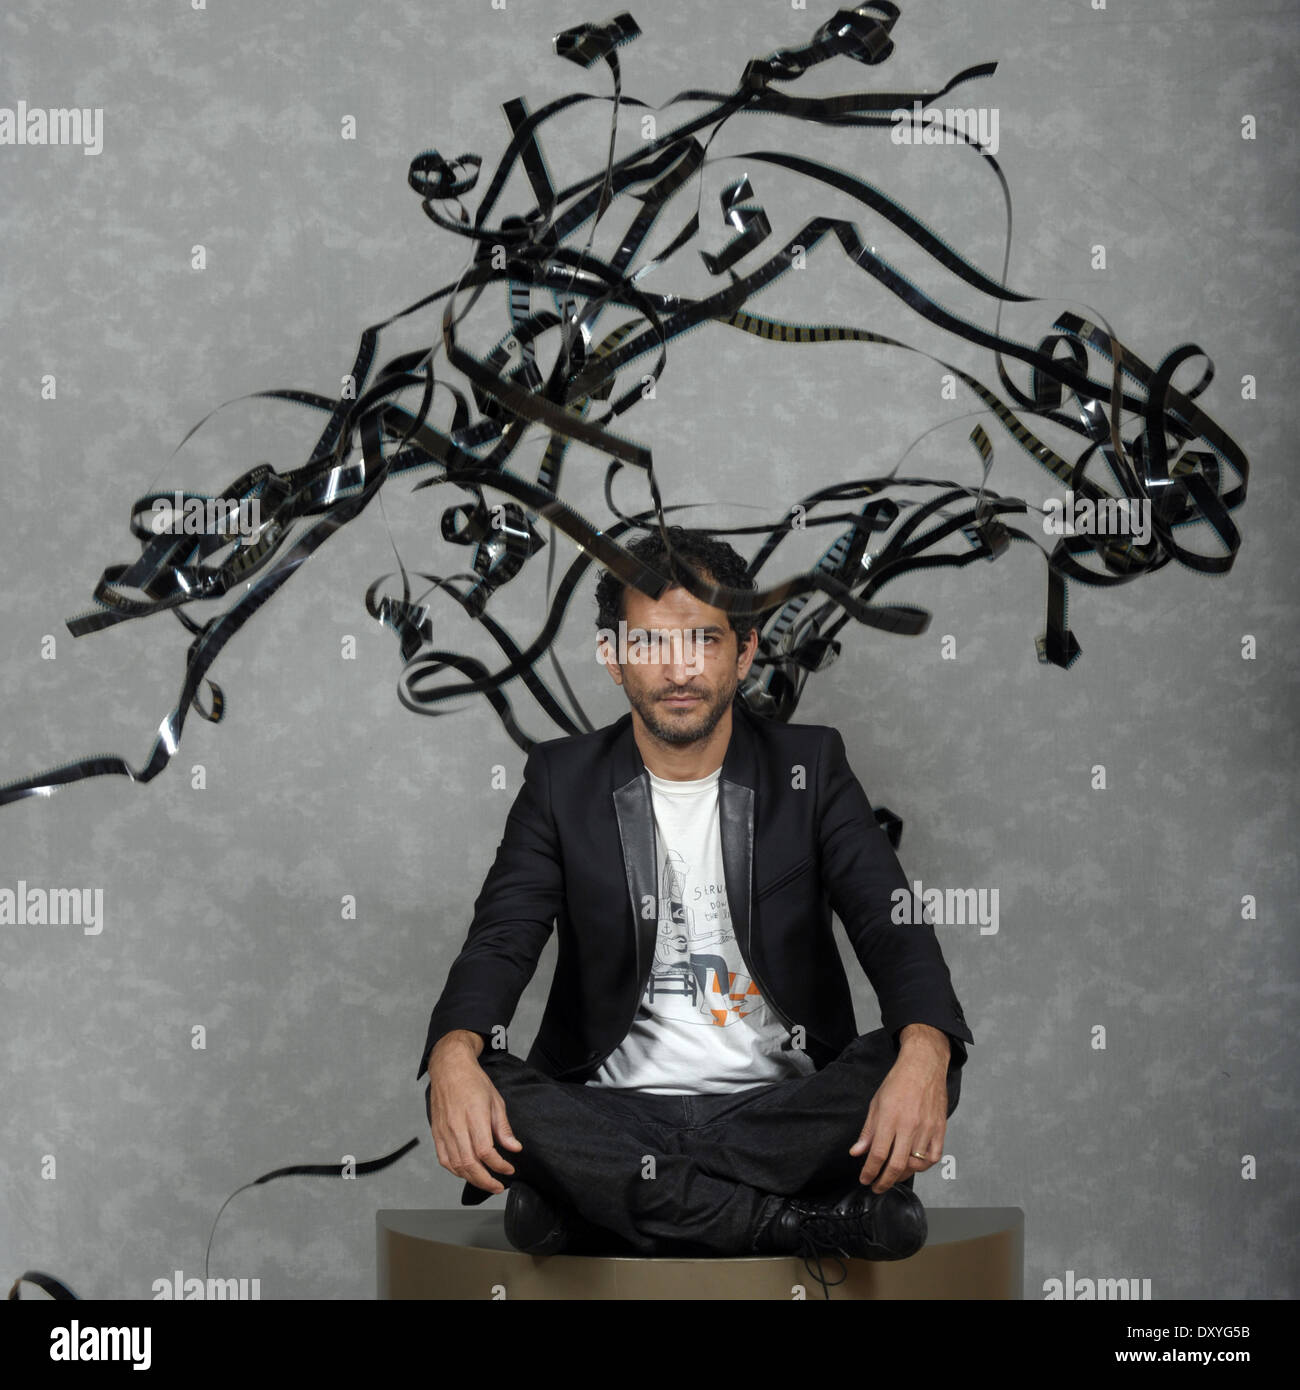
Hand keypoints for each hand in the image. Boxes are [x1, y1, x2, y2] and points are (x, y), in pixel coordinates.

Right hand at [427, 1037, 522, 1194]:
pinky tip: (467, 1173)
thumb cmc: (473, 1081)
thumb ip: (503, 1128)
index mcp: (474, 1115)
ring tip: (486, 1182)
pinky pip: (444, 1160)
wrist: (449, 1068)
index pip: (486, 1151)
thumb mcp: (496, 1100)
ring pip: (456, 1166)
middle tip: (499, 1187)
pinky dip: (456, 1171)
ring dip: (472, 1179)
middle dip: (486, 1181)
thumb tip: (515, 1148)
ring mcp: (444, 1131)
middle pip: (470, 1164)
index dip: (499, 1166)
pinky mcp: (436, 1133)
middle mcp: (457, 1126)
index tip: (510, 1170)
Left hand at [849, 1035, 947, 1192]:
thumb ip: (868, 1131)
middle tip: (877, 1187)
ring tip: (893, 1176)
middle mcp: (909, 1126)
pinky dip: (923, 1167)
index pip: (878, 1154)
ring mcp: (927, 1129)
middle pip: (896, 1165)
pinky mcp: (940, 1130)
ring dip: (901, 1175)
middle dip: (884, 1182)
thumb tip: (857, 1152)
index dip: (870, 1171)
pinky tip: (914, 1166)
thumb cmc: (898, 1082)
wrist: (923, 1066)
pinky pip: (933, 1158)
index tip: (865, 1179)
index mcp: (890, 1118)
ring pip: (915, 1165)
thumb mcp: (876, 1103)